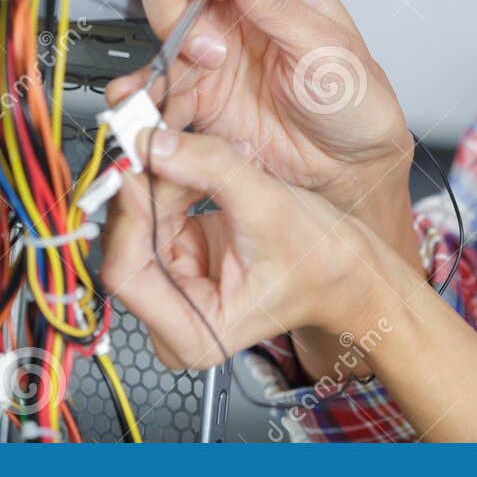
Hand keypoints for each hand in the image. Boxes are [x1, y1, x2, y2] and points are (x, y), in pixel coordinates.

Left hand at [100, 128, 392, 366]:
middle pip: (130, 244)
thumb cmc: (321, 262)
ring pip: (141, 223)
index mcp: (191, 333)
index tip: (136, 164)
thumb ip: (209, 169)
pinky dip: (174, 184)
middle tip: (161, 143)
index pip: (126, 272)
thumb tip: (153, 143)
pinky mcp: (181, 261)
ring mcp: (175, 289)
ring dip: (163, 182)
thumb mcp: (267, 206)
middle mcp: (174, 318)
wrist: (350, 268)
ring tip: (194, 152)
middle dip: (149, 191)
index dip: (130, 214)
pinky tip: (198, 166)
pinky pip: (158, 214)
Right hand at [108, 0, 411, 223]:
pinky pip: (154, 79)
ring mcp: (210, 48)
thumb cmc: (355, 101)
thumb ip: (278, 3)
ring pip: (157, 20)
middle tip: (202, 35)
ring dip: (163, 40)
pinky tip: (154, 97)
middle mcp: (236, 8)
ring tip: (199, 69)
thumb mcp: (325, 48)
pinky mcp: (196, 92)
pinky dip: (144, 85)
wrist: (347, 169)